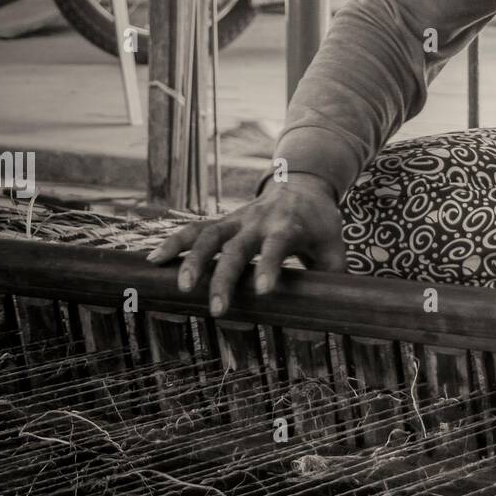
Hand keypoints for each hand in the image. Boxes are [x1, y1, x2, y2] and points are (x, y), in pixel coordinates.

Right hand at [145, 173, 347, 316]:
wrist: (302, 184)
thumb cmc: (320, 223)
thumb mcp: (335, 245)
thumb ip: (336, 276)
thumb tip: (341, 311)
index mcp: (289, 225)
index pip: (278, 244)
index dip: (270, 265)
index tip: (262, 290)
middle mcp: (259, 221)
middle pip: (237, 247)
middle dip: (225, 277)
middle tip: (218, 310)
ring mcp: (237, 220)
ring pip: (209, 235)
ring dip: (193, 260)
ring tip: (182, 287)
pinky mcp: (223, 222)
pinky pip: (194, 230)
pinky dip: (174, 243)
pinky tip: (154, 261)